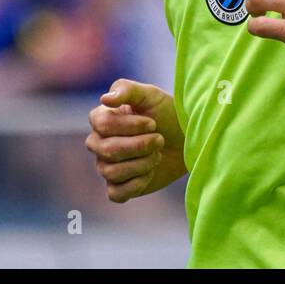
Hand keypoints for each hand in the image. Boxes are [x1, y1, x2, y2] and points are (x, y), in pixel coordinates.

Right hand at [86, 79, 186, 201]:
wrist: (185, 140)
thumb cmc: (166, 114)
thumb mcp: (151, 94)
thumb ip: (127, 90)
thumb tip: (104, 99)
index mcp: (101, 119)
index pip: (102, 124)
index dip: (130, 125)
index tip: (153, 123)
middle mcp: (98, 143)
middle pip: (107, 150)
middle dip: (140, 145)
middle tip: (160, 139)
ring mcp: (106, 166)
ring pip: (112, 172)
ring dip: (142, 163)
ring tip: (157, 154)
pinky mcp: (119, 187)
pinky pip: (116, 193)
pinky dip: (136, 184)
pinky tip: (150, 173)